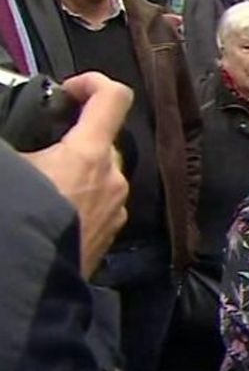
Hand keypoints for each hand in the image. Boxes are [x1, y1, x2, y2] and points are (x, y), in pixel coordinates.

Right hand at [22, 72, 131, 277]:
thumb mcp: (7, 170)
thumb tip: (17, 146)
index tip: (67, 90)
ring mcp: (116, 210)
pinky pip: (97, 204)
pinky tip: (47, 213)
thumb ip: (12, 141)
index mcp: (90, 153)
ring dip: (73, 173)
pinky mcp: (110, 236)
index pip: (114, 97)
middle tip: (35, 150)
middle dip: (73, 139)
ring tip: (36, 187)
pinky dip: (77, 199)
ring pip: (99, 175)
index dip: (92, 82)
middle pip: (101, 141)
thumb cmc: (15, 220)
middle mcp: (112, 178)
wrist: (26, 288)